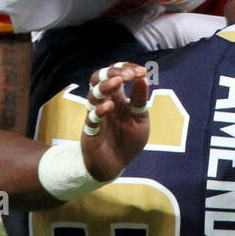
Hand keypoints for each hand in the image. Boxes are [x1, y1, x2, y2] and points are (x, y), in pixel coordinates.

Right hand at [81, 62, 150, 181]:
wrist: (115, 166)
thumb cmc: (128, 142)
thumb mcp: (140, 120)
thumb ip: (140, 101)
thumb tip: (143, 79)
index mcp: (118, 98)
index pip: (117, 74)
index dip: (127, 69)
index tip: (141, 72)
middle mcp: (105, 103)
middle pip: (99, 78)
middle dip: (113, 72)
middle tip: (129, 76)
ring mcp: (96, 115)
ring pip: (93, 94)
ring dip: (105, 86)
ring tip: (118, 82)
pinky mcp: (91, 131)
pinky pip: (91, 117)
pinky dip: (99, 110)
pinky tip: (109, 106)